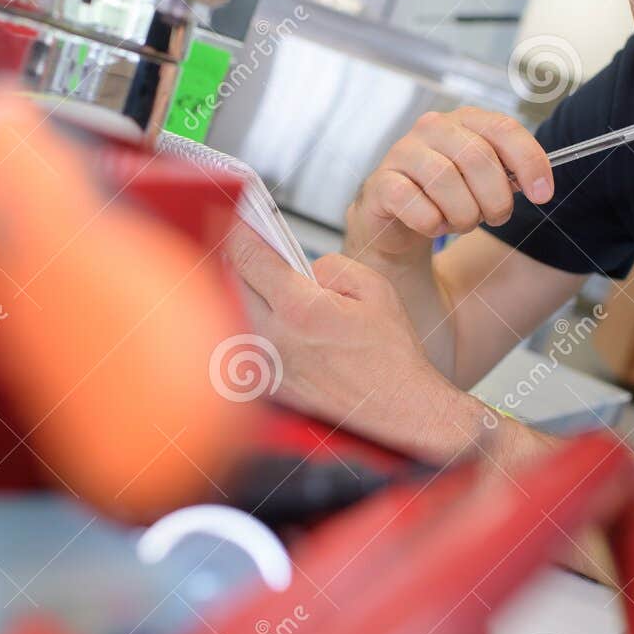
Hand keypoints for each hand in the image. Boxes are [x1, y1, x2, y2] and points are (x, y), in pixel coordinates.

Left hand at [223, 224, 487, 461]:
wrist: (401, 412)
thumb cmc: (394, 359)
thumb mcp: (375, 289)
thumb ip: (333, 266)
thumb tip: (308, 269)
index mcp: (300, 309)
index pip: (249, 258)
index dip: (239, 233)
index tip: (236, 221)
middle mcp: (276, 340)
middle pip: (232, 286)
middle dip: (237, 262)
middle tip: (247, 249)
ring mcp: (269, 367)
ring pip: (235, 318)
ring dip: (241, 296)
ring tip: (259, 285)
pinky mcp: (271, 389)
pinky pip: (247, 350)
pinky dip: (250, 331)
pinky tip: (267, 324)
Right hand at [345, 106, 553, 266]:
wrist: (399, 220)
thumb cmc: (448, 196)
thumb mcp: (485, 180)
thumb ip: (511, 173)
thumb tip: (540, 184)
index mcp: (465, 120)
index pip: (503, 129)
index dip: (529, 161)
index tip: (543, 193)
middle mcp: (432, 127)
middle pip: (477, 158)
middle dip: (495, 199)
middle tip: (494, 217)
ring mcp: (402, 152)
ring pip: (446, 181)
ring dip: (463, 215)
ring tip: (459, 222)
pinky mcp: (380, 183)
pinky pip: (414, 204)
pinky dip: (431, 223)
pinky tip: (432, 225)